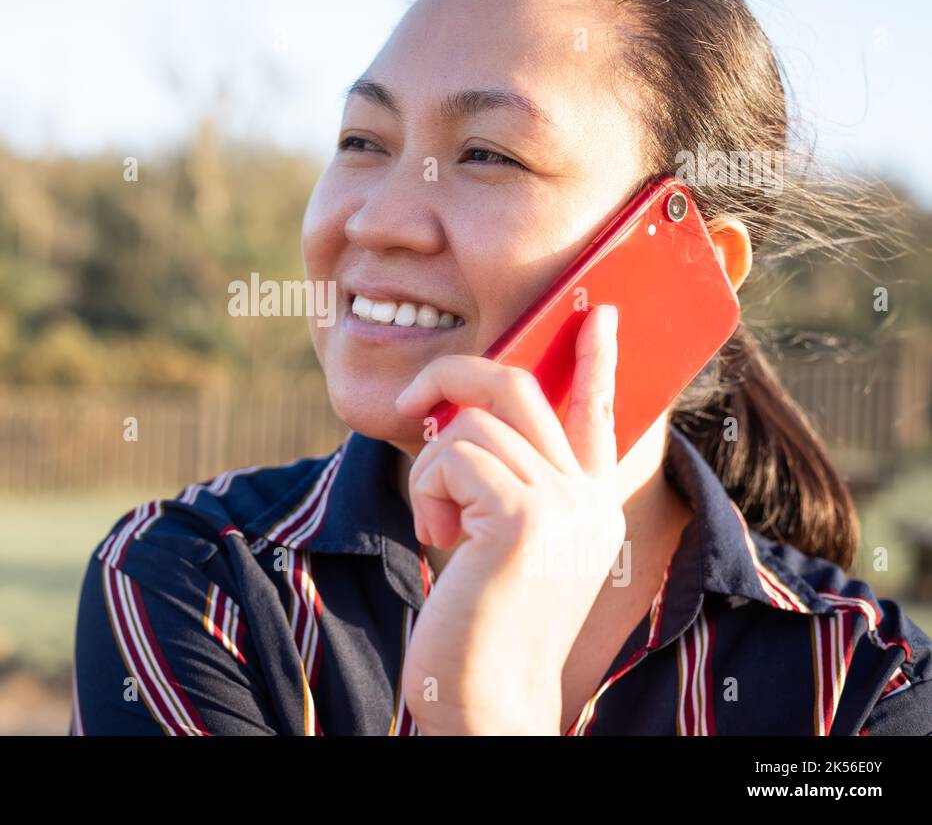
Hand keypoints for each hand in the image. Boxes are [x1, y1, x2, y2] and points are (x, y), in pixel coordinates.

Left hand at [394, 304, 622, 734]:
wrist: (486, 699)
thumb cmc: (480, 626)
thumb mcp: (500, 546)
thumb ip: (500, 485)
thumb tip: (460, 419)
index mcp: (590, 505)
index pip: (599, 413)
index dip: (594, 359)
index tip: (598, 314)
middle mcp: (587, 499)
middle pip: (518, 386)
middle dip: (454, 377)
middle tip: (414, 403)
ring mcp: (562, 505)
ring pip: (471, 424)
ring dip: (429, 470)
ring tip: (436, 527)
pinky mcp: (523, 518)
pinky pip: (452, 456)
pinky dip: (426, 491)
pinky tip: (436, 539)